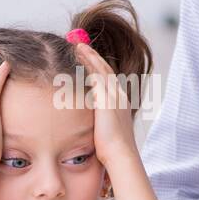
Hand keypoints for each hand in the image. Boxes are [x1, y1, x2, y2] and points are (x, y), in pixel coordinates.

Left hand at [73, 41, 137, 169]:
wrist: (121, 155)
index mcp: (121, 103)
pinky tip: (77, 57)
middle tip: (80, 45)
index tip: (88, 59)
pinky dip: (87, 63)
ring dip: (89, 55)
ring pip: (100, 68)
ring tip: (77, 46)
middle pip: (106, 69)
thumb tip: (91, 126)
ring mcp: (114, 95)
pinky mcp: (106, 98)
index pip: (109, 80)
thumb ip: (99, 124)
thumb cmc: (112, 151)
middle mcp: (119, 95)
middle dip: (93, 56)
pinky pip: (95, 74)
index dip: (98, 67)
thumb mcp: (106, 133)